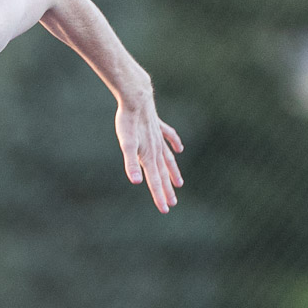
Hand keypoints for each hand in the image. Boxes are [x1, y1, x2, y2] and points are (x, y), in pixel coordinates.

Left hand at [116, 93, 182, 212]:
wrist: (136, 97)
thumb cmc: (129, 122)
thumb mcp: (127, 145)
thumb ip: (130, 164)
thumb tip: (137, 182)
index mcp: (149, 156)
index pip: (155, 181)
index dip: (159, 196)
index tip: (165, 210)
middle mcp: (156, 149)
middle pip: (162, 173)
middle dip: (166, 190)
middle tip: (171, 204)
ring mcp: (158, 137)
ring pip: (167, 159)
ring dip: (172, 172)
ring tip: (179, 184)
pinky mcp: (157, 126)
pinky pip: (168, 137)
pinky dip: (174, 143)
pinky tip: (180, 149)